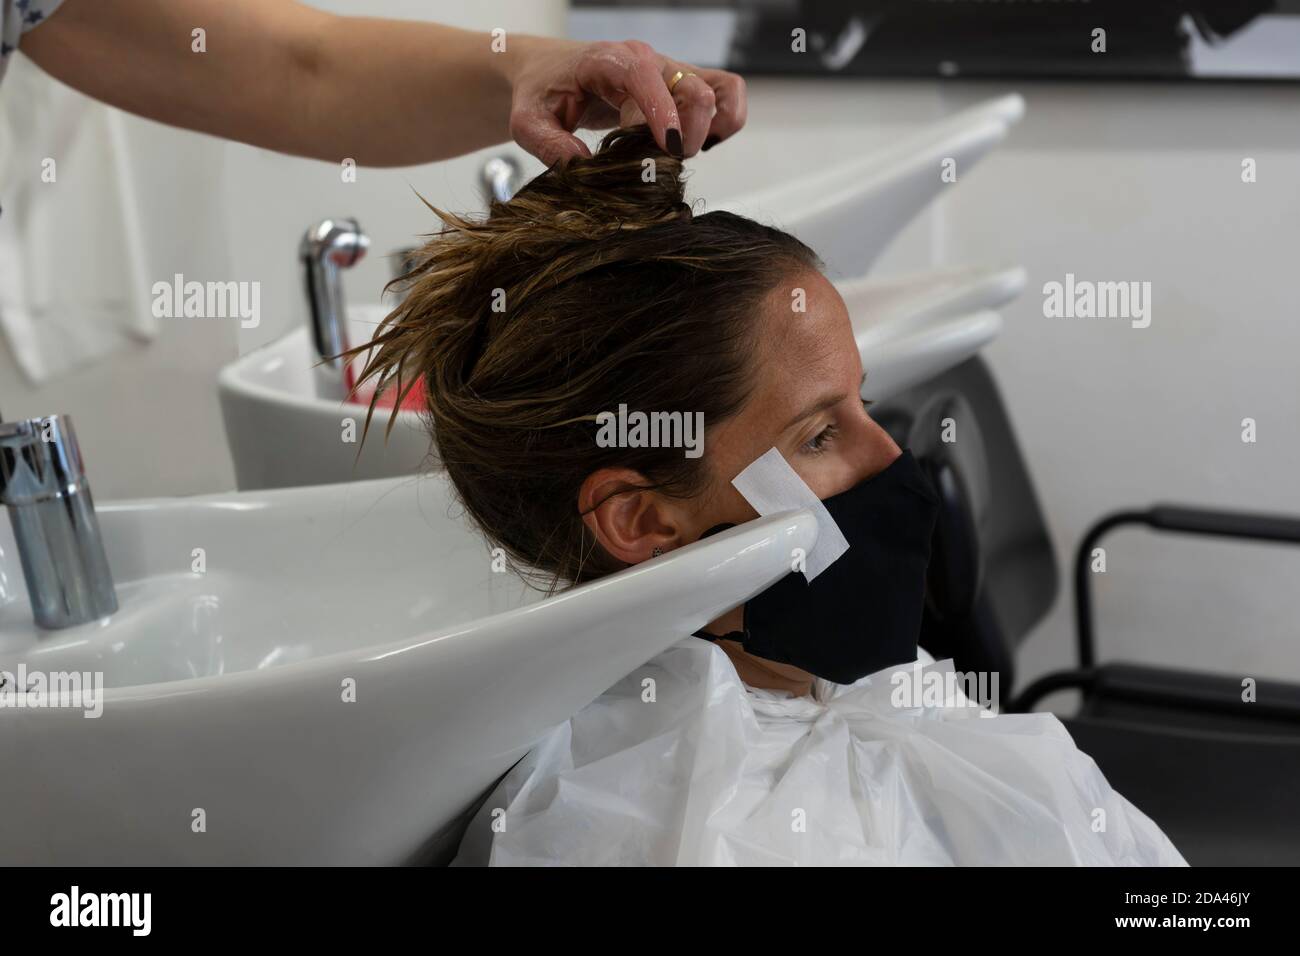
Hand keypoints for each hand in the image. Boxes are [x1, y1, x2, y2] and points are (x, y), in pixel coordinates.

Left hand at [507, 37, 746, 165]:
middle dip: (683, 139)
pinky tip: (698, 143)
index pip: (647, 80)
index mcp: (611, 61)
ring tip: (673, 154)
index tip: (664, 152)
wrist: (551, 73)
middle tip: (654, 165)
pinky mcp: (685, 85)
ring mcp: (671, 72)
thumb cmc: (542, 93)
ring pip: (716, 95)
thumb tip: (583, 166)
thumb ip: (548, 144)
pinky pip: (728, 92)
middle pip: (693, 94)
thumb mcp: (527, 121)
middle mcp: (650, 62)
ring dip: (704, 134)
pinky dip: (726, 121)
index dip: (662, 116)